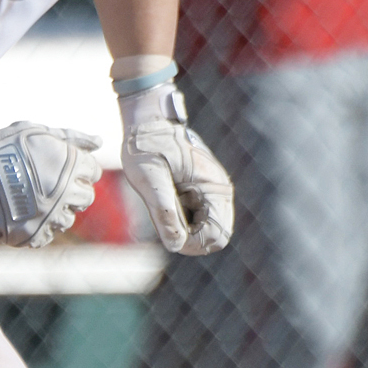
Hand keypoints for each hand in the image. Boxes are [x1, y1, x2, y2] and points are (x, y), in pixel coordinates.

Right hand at [0, 121, 102, 247]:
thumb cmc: (0, 147)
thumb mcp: (34, 132)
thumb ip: (70, 136)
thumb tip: (98, 142)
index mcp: (69, 166)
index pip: (92, 171)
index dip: (78, 167)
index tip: (60, 167)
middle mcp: (64, 194)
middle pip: (86, 198)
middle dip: (72, 190)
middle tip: (48, 184)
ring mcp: (48, 217)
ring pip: (68, 219)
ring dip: (56, 210)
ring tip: (33, 198)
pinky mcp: (32, 236)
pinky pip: (48, 236)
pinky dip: (39, 227)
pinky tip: (24, 213)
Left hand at [117, 83, 233, 255]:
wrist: (148, 122)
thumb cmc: (147, 146)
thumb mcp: (148, 178)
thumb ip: (163, 211)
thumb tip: (175, 245)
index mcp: (214, 188)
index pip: (217, 236)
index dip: (192, 243)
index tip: (167, 230)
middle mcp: (220, 191)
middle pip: (214, 236)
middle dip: (188, 235)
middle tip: (162, 214)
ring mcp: (212, 192)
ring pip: (205, 229)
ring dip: (183, 225)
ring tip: (164, 200)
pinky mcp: (202, 191)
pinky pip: (197, 218)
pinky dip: (181, 217)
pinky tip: (166, 197)